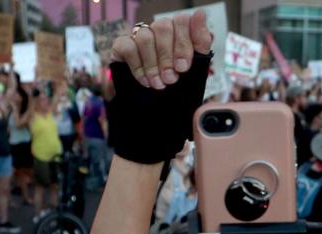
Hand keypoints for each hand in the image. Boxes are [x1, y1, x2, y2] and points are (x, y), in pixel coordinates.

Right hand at [105, 11, 212, 164]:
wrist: (150, 132)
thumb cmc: (172, 107)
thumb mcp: (193, 81)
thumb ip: (199, 47)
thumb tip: (201, 14)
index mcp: (180, 41)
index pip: (185, 22)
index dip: (187, 40)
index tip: (185, 66)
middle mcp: (160, 39)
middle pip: (165, 25)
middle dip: (170, 54)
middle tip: (172, 79)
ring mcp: (139, 43)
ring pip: (146, 34)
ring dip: (154, 63)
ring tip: (158, 85)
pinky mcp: (120, 51)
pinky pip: (127, 45)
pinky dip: (137, 65)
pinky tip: (143, 82)